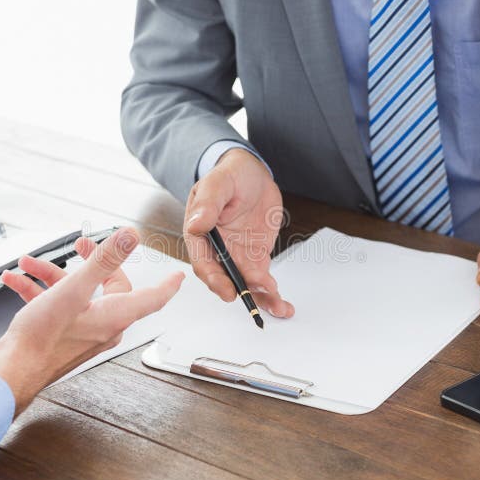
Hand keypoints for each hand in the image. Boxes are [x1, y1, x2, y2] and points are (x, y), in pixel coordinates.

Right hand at [0, 227, 183, 413]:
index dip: (167, 284)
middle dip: (90, 261)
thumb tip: (130, 236)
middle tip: (79, 245)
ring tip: (30, 263)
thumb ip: (104, 260)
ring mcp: (83, 331)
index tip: (178, 276)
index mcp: (115, 315)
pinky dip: (39, 291)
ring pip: (76, 292)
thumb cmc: (42, 339)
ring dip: (52, 274)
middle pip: (109, 285)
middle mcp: (104, 325)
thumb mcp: (74, 289)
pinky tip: (16, 281)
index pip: (153, 297)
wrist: (12, 372)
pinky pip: (58, 306)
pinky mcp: (63, 336)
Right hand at [184, 148, 293, 317]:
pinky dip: (270, 292)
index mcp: (200, 233)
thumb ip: (208, 204)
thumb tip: (197, 224)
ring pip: (245, 283)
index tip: (228, 290)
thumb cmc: (229, 174)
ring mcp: (237, 254)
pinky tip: (282, 304)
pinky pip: (261, 278)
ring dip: (260, 298)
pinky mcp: (255, 256)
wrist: (251, 172)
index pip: (204, 262)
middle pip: (226, 278)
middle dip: (241, 293)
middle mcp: (218, 249)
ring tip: (278, 307)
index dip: (215, 279)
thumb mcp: (217, 183)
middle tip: (256, 303)